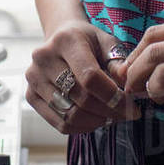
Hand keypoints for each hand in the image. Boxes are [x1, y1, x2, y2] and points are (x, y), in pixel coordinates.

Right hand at [25, 19, 140, 134]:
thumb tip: (128, 83)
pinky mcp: (30, 95)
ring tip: (111, 116)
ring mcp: (33, 77)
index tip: (133, 108)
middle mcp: (44, 57)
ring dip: (97, 121)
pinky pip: (59, 123)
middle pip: (81, 98)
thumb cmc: (88, 41)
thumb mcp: (107, 43)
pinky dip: (82, 127)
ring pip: (70, 115)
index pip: (90, 77)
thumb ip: (118, 62)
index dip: (113, 97)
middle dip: (109, 112)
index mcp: (66, 40)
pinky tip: (95, 119)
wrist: (61, 37)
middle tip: (125, 115)